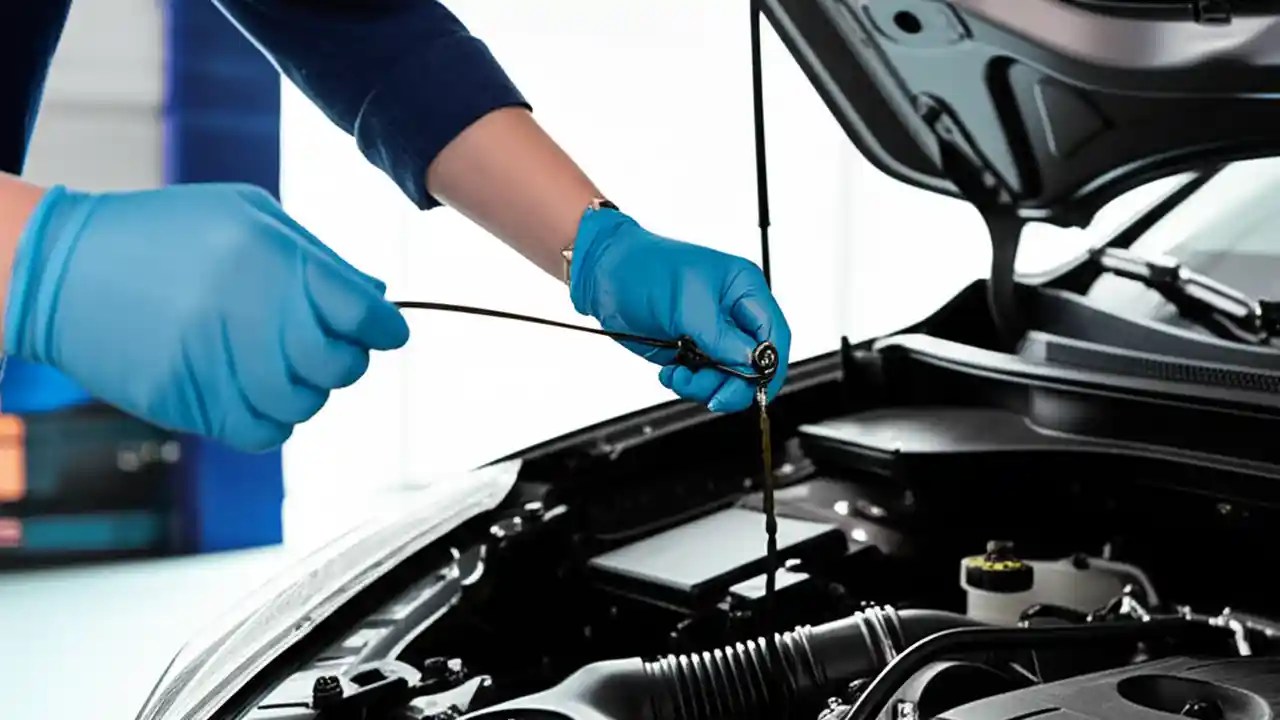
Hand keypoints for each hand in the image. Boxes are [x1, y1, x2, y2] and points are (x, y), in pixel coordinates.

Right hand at [4, 183, 408, 451]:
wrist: (58, 267)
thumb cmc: (164, 233)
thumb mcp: (245, 214)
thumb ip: (317, 257)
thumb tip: (379, 298)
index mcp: (266, 254)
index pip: (362, 312)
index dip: (385, 326)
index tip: (384, 329)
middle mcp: (242, 309)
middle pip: (340, 365)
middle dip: (346, 358)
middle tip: (325, 345)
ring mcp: (210, 360)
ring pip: (304, 405)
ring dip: (306, 390)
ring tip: (279, 363)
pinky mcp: (183, 401)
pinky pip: (261, 433)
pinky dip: (271, 420)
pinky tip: (255, 390)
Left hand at [569, 208, 789, 411]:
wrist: (604, 275)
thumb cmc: (645, 269)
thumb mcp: (689, 304)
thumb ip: (722, 339)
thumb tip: (751, 363)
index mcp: (744, 290)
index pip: (774, 334)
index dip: (771, 366)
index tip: (758, 389)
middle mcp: (732, 314)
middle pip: (754, 364)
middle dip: (735, 384)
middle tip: (714, 394)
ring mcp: (710, 335)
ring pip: (728, 378)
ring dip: (705, 386)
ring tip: (680, 376)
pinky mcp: (689, 351)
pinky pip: (702, 380)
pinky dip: (688, 384)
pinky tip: (670, 373)